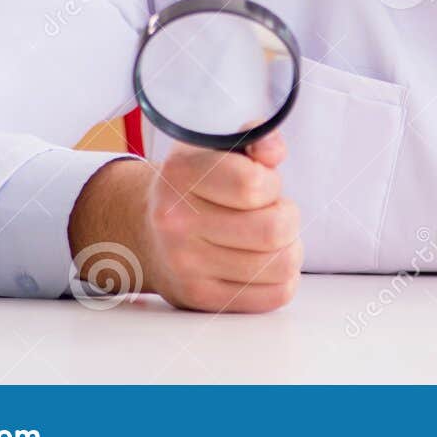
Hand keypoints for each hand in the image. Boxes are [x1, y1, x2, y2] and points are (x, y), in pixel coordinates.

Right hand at [145, 132, 302, 311]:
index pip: (253, 184)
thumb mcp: (216, 147)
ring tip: (270, 237)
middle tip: (273, 211)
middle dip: (288, 216)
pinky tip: (264, 262)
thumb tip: (273, 152)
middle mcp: (177, 223)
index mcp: (181, 174)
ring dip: (290, 248)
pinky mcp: (201, 298)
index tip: (263, 182)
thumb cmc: (195, 185)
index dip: (272, 183)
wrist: (146, 233)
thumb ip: (255, 138)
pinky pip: (275, 295)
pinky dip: (284, 277)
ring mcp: (186, 266)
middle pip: (274, 229)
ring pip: (281, 265)